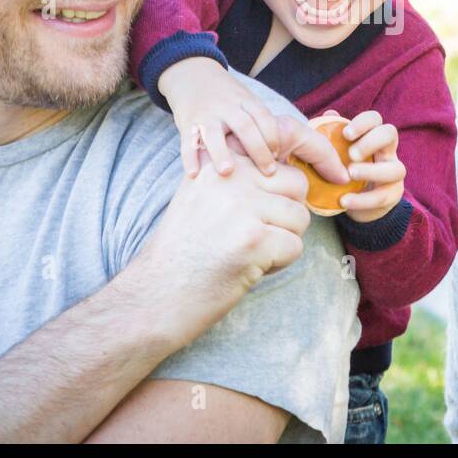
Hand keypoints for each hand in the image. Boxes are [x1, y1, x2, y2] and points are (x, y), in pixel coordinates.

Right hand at [118, 146, 312, 354]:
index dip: (273, 196)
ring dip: (284, 241)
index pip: (277, 164)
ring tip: (250, 253)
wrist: (157, 295)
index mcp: (218, 163)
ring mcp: (242, 207)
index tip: (246, 218)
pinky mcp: (254, 240)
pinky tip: (248, 268)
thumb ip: (238, 178)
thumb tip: (287, 171)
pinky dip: (280, 264)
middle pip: (296, 185)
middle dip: (286, 215)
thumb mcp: (202, 195)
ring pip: (300, 217)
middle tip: (256, 237)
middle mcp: (229, 176)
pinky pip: (296, 246)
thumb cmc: (185, 251)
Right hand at [159, 57, 349, 186]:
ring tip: (228, 172)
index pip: (269, 122)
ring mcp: (209, 116)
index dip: (276, 142)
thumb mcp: (264, 115)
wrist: (194, 78)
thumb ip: (300, 142)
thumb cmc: (238, 106)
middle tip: (267, 172)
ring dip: (222, 152)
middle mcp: (232, 109)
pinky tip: (195, 175)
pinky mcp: (188, 124)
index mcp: (253, 106)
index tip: (280, 165)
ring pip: (215, 132)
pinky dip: (191, 157)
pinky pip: (188, 141)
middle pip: (246, 126)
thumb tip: (343, 177)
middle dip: (257, 148)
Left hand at [329, 110, 405, 222]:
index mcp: (373, 136)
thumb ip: (333, 133)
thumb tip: (329, 115)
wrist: (354, 201)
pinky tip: (344, 200)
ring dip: (372, 171)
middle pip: (390, 134)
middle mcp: (388, 151)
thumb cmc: (344, 169)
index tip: (345, 134)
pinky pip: (383, 197)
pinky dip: (363, 200)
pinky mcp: (392, 195)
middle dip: (370, 142)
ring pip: (396, 168)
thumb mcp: (337, 152)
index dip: (363, 122)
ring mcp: (393, 173)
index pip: (375, 119)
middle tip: (350, 155)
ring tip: (350, 175)